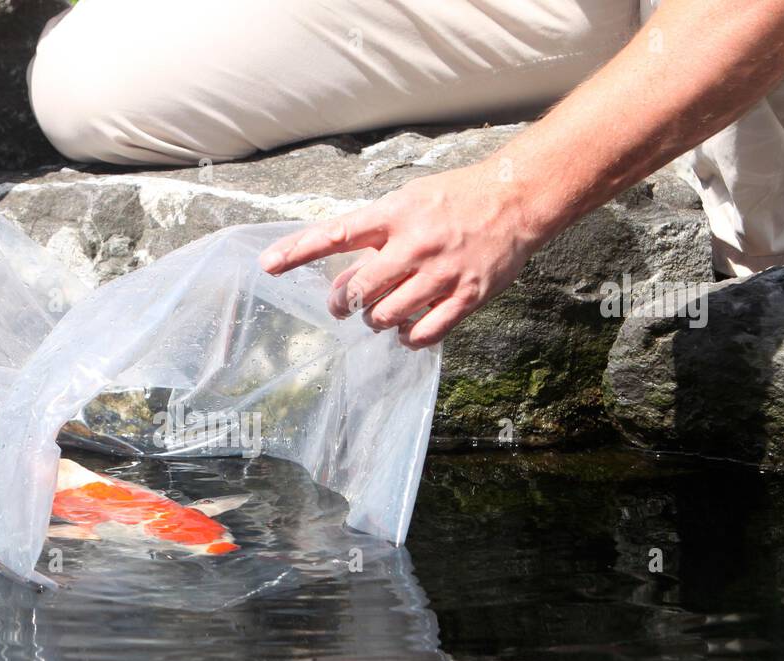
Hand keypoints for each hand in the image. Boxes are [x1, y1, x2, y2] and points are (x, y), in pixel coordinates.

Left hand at [258, 161, 548, 348]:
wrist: (516, 199)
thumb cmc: (453, 200)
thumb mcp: (409, 200)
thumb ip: (375, 233)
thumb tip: (339, 270)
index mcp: (394, 214)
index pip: (336, 233)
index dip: (298, 251)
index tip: (267, 265)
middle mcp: (414, 243)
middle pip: (357, 290)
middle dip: (342, 304)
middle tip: (343, 307)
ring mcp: (440, 272)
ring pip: (385, 316)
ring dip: (374, 321)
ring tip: (381, 313)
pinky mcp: (465, 296)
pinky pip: (423, 334)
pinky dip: (407, 339)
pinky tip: (405, 331)